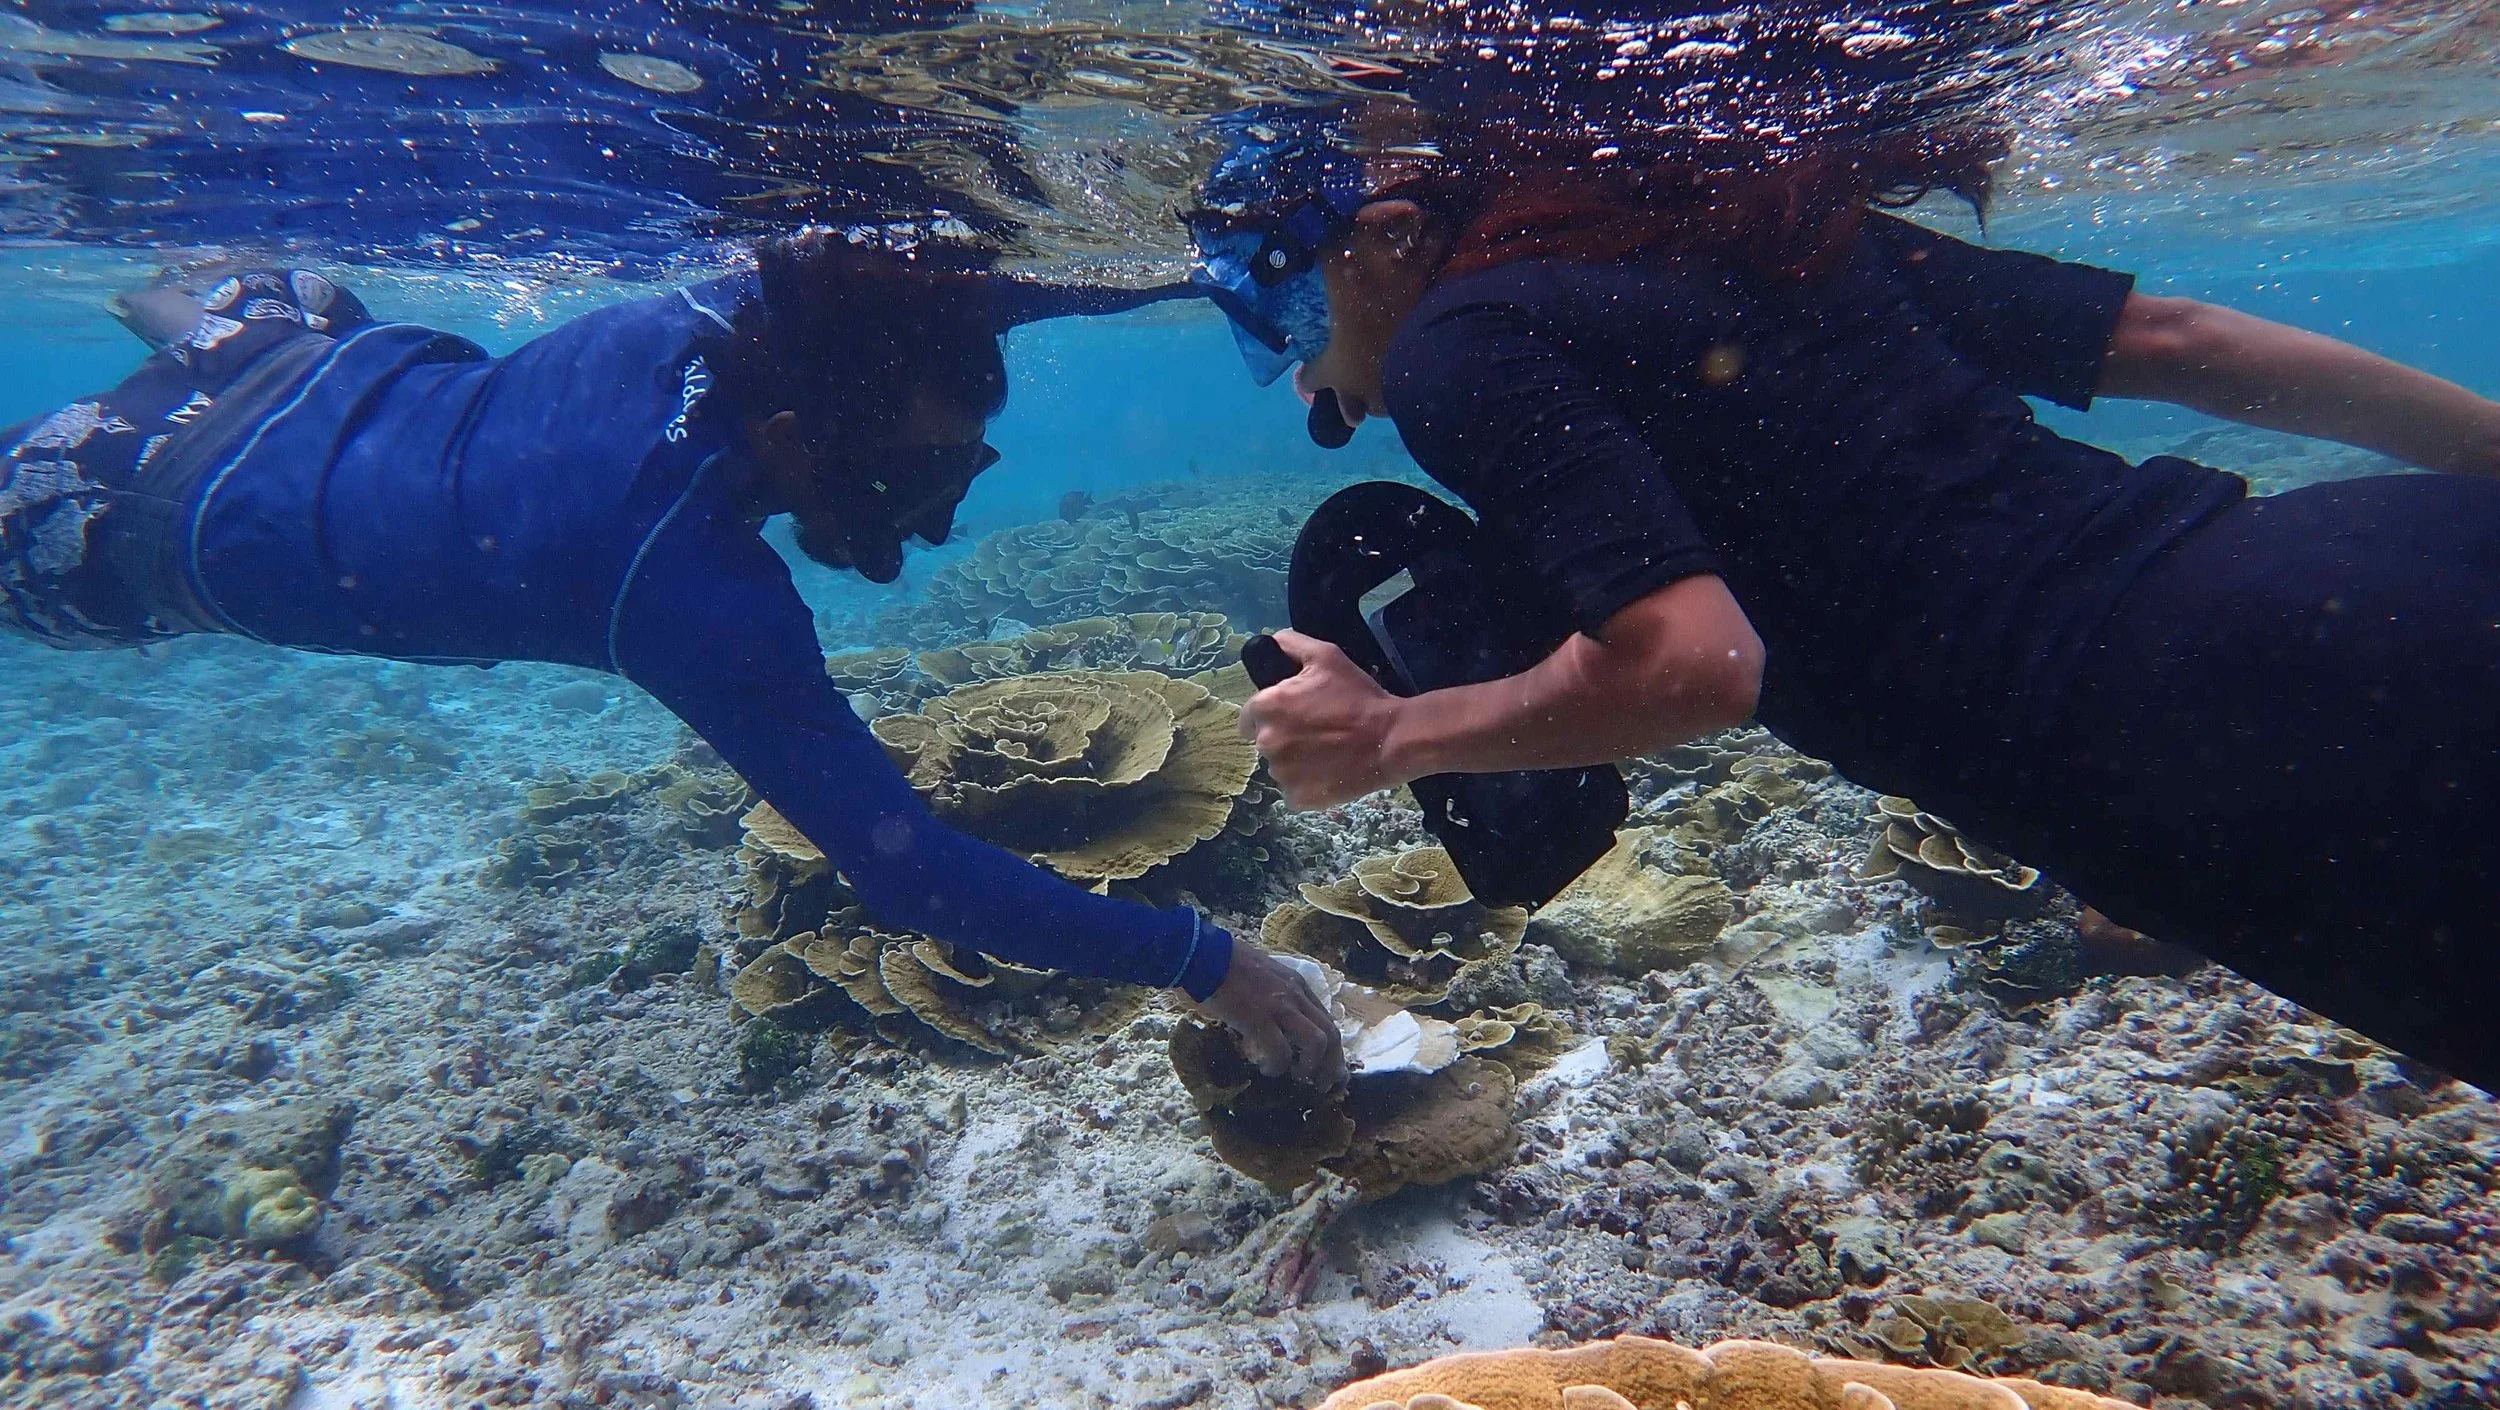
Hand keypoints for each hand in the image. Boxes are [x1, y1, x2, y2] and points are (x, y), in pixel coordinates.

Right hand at [1192, 940, 1346, 1089]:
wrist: (1202, 954)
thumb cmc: (1226, 963)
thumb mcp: (1265, 973)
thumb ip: (1277, 992)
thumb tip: (1278, 1018)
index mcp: (1298, 985)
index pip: (1328, 1020)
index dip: (1332, 1049)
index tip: (1328, 1068)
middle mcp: (1296, 995)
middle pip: (1331, 1035)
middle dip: (1332, 1066)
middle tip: (1321, 1085)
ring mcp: (1279, 1007)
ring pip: (1317, 1043)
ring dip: (1312, 1068)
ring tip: (1298, 1079)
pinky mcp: (1258, 1019)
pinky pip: (1280, 1051)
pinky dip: (1277, 1066)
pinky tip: (1267, 1070)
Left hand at [1236, 630, 1407, 808]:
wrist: (1391, 738)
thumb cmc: (1358, 696)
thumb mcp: (1326, 655)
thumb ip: (1290, 644)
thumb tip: (1271, 642)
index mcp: (1267, 707)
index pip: (1248, 717)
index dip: (1270, 715)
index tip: (1293, 716)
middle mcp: (1266, 742)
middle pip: (1264, 742)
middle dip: (1283, 737)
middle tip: (1316, 732)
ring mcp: (1281, 774)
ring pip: (1279, 768)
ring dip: (1295, 762)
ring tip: (1326, 752)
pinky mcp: (1298, 798)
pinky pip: (1293, 792)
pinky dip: (1307, 785)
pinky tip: (1328, 772)